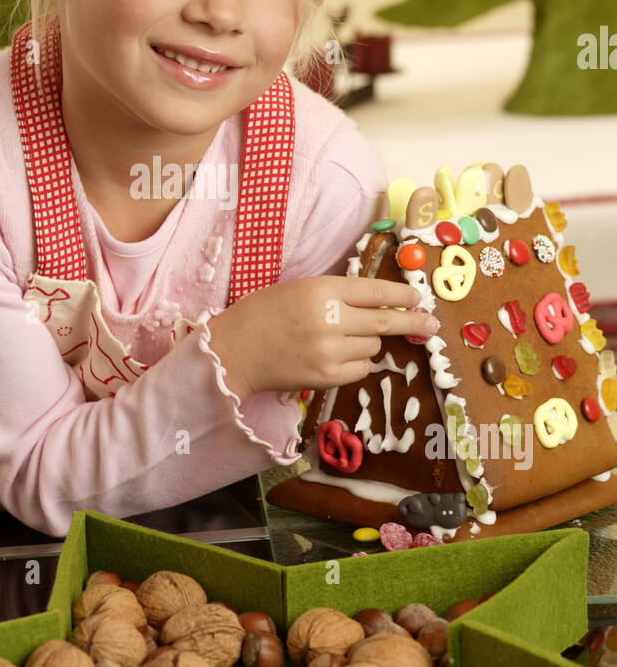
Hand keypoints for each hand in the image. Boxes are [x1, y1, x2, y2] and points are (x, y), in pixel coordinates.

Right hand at [208, 274, 438, 399]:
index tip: (418, 297)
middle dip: (412, 321)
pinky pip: (361, 368)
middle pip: (385, 321)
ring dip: (366, 341)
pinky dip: (355, 361)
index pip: (375, 290)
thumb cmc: (264, 313)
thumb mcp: (300, 288)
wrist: (235, 350)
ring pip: (373, 346)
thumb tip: (382, 301)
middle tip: (430, 323)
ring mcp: (329, 351)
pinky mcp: (327, 377)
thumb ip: (338, 293)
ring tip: (338, 338)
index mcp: (322, 289)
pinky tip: (333, 356)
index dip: (402, 294)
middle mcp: (330, 319)